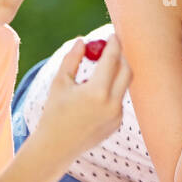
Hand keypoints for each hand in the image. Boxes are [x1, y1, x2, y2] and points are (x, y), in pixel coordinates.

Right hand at [32, 34, 131, 163]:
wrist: (56, 147)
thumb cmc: (54, 112)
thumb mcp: (60, 83)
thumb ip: (72, 59)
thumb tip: (82, 40)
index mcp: (96, 92)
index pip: (112, 60)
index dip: (114, 45)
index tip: (112, 34)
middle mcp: (112, 104)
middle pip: (127, 71)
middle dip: (121, 57)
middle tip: (111, 49)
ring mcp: (117, 115)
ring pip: (122, 86)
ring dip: (113, 76)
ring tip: (90, 81)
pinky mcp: (118, 123)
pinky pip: (118, 101)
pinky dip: (109, 93)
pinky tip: (89, 105)